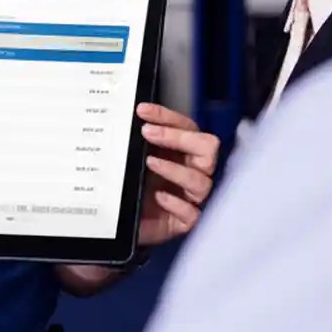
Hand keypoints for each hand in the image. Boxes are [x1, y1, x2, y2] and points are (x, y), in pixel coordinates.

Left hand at [135, 103, 220, 246]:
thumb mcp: (135, 160)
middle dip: (179, 137)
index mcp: (183, 152)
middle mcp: (192, 170)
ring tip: (150, 163)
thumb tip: (131, 122)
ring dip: (175, 170)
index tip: (143, 111)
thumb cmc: (136, 186)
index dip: (167, 116)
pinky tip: (159, 197)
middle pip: (206, 148)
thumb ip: (139, 142)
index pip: (186, 127)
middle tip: (149, 133)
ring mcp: (190, 196)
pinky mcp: (184, 220)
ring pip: (202, 181)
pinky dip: (176, 204)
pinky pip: (192, 213)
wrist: (124, 220)